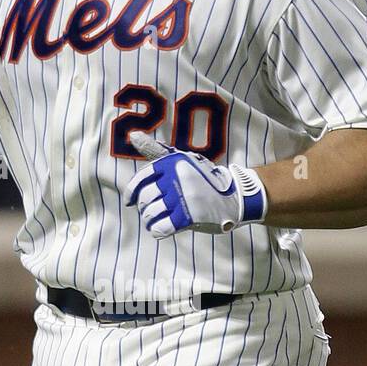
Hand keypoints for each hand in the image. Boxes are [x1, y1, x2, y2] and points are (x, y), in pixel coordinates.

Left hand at [124, 131, 267, 237]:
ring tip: (158, 220)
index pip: (141, 179)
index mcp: (172, 164)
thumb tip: (134, 135)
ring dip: (151, 220)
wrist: (236, 197)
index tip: (130, 202)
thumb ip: (156, 150)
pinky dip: (157, 230)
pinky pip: (160, 228)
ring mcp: (183, 198)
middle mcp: (176, 178)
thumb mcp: (181, 160)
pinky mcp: (189, 217)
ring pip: (150, 214)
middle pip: (145, 198)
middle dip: (146, 208)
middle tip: (154, 210)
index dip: (131, 192)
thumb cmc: (203, 178)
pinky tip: (162, 229)